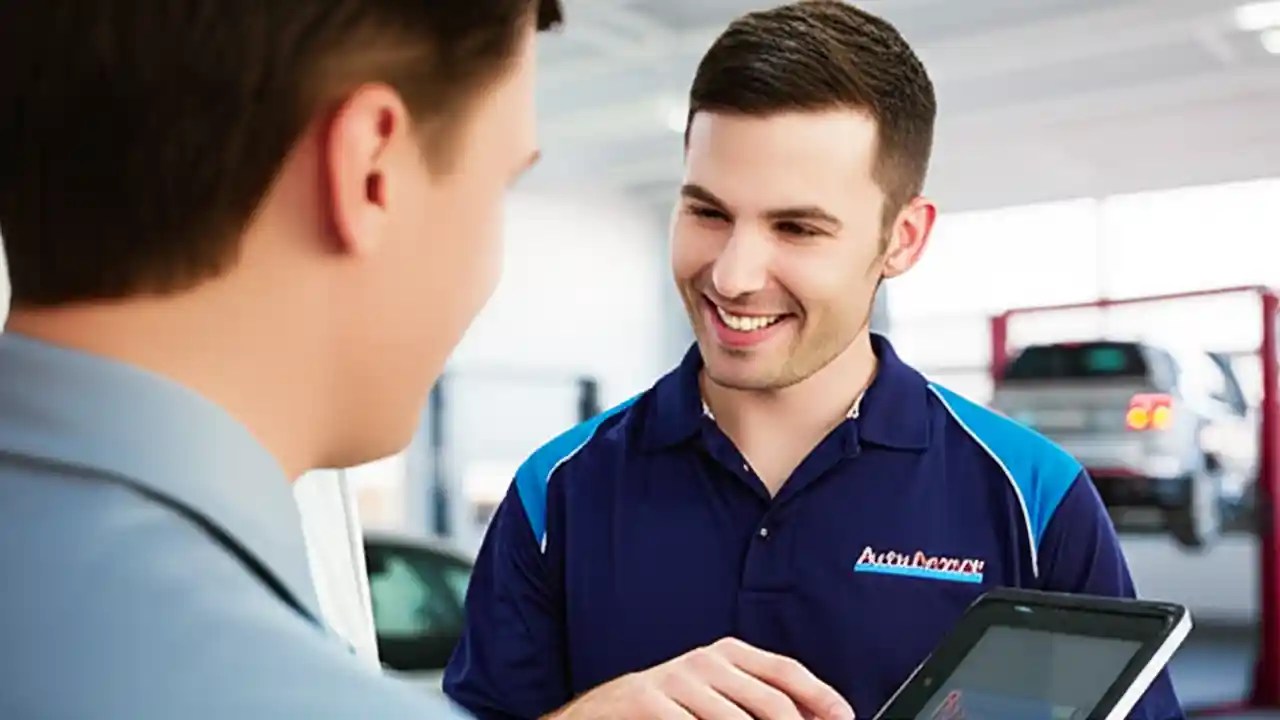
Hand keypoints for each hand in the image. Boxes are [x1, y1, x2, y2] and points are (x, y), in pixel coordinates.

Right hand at [546, 637, 854, 719]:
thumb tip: (813, 717)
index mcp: (728, 653)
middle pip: (772, 703)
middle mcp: (706, 661)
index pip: (787, 671)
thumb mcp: (715, 693)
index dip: (821, 698)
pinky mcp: (651, 702)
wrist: (604, 712)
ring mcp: (677, 680)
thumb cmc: (671, 706)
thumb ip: (758, 700)